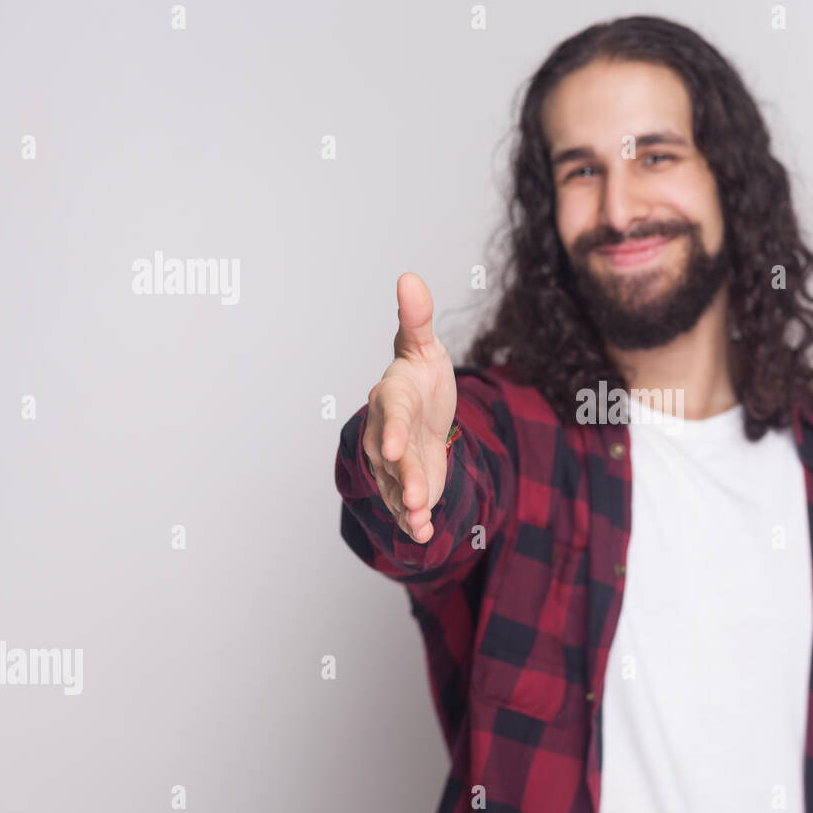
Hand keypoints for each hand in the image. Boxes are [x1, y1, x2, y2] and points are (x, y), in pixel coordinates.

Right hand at [361, 272, 457, 542]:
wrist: (424, 407)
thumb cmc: (421, 373)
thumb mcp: (424, 346)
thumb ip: (417, 318)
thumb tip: (410, 277)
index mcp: (393, 398)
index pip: (392, 415)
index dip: (393, 431)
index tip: (397, 448)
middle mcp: (387, 433)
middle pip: (394, 459)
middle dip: (405, 479)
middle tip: (417, 499)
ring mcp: (395, 463)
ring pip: (398, 486)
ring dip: (408, 506)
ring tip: (421, 523)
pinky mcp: (407, 483)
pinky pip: (406, 504)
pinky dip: (414, 521)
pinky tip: (425, 535)